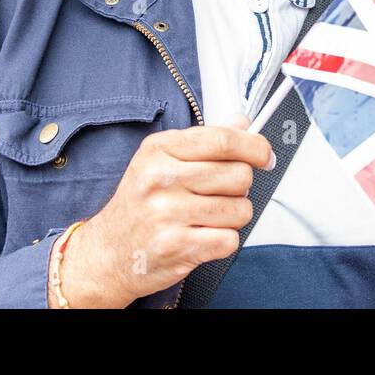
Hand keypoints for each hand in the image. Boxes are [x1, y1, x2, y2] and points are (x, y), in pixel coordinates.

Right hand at [49, 113, 273, 307]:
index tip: (265, 155)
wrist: (108, 253)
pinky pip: (229, 239)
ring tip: (209, 217)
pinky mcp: (176, 246)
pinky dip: (224, 241)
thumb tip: (242, 122)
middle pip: (238, 174)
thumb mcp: (162, 161)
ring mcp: (167, 213)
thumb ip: (205, 141)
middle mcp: (161, 178)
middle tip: (222, 193)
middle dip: (240, 187)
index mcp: (159, 149)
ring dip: (233, 216)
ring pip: (239, 209)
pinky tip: (203, 237)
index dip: (254, 147)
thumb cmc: (139, 205)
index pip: (222, 140)